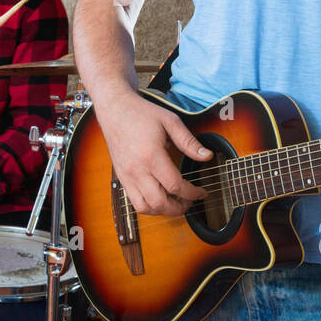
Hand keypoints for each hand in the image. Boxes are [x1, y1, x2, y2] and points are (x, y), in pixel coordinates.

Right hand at [95, 90, 210, 215]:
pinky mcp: (121, 177)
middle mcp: (137, 170)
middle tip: (190, 201)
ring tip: (175, 202)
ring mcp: (126, 176)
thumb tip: (207, 156)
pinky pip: (134, 202)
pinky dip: (149, 206)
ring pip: (145, 207)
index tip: (201, 192)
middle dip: (179, 208)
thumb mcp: (170, 122)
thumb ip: (189, 142)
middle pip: (160, 202)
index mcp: (151, 156)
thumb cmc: (141, 113)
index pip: (175, 185)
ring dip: (163, 210)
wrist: (114, 110)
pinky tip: (159, 198)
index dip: (192, 193)